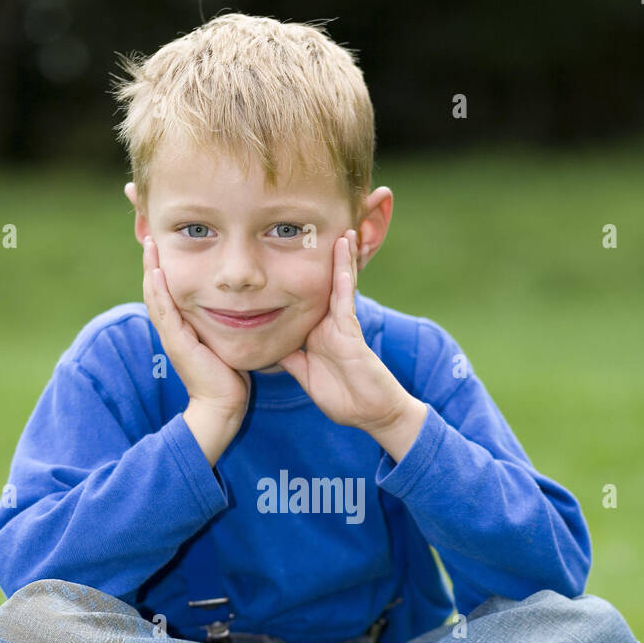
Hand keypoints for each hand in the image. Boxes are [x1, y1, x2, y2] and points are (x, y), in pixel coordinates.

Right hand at [142, 236, 250, 423]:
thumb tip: (239, 303)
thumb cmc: (229, 376)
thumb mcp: (223, 339)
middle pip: (154, 287)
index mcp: (180, 327)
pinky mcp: (177, 343)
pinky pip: (165, 312)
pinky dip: (160, 291)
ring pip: (155, 296)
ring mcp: (171, 336)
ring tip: (149, 244)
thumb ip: (223, 321)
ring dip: (151, 269)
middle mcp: (171, 329)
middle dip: (151, 261)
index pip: (165, 289)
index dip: (160, 266)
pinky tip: (158, 271)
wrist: (223, 405)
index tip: (161, 242)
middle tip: (149, 235)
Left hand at [277, 230, 407, 429]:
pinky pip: (344, 297)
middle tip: (319, 228)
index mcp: (315, 333)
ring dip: (339, 255)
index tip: (283, 255)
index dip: (297, 279)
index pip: (303, 300)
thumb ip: (292, 360)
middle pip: (322, 283)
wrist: (373, 414)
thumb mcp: (307, 377)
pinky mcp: (350, 330)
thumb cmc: (344, 399)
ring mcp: (340, 324)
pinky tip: (343, 252)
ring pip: (337, 282)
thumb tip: (270, 346)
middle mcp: (327, 323)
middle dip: (323, 258)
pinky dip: (343, 274)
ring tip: (338, 227)